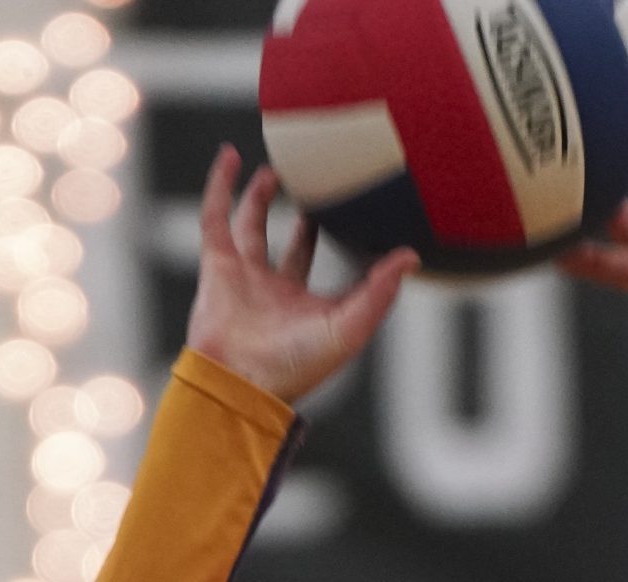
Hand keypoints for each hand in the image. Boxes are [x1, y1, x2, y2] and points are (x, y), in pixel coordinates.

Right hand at [186, 147, 417, 406]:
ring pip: (251, 227)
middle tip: (318, 187)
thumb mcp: (348, 328)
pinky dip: (220, 186)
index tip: (359, 214)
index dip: (341, 243)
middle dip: (304, 220)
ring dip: (260, 198)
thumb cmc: (297, 366)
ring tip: (275, 169)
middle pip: (292, 247)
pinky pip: (215, 217)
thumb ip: (379, 293)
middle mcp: (275, 290)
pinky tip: (230, 155)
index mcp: (305, 306)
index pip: (334, 274)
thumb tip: (412, 257)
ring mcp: (243, 277)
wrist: (241, 379)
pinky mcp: (216, 265)